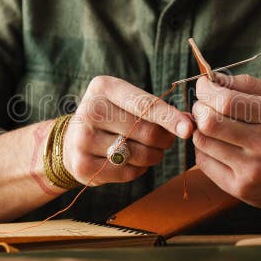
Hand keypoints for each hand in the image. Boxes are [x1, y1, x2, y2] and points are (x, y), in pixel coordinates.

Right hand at [62, 76, 194, 184]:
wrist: (71, 141)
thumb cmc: (111, 118)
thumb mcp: (127, 102)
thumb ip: (156, 109)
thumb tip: (189, 123)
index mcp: (103, 87)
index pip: (144, 105)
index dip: (170, 118)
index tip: (189, 129)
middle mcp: (89, 110)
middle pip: (146, 132)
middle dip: (164, 139)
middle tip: (166, 140)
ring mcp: (83, 140)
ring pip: (139, 155)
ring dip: (154, 156)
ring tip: (151, 150)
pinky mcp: (82, 166)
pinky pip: (127, 173)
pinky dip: (139, 169)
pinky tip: (132, 161)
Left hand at [192, 74, 260, 211]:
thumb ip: (248, 84)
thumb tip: (213, 78)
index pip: (226, 101)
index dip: (206, 90)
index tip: (203, 86)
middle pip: (210, 123)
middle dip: (198, 109)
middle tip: (202, 105)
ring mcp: (252, 170)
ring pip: (203, 143)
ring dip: (198, 129)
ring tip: (207, 124)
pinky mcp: (242, 189)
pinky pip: (205, 164)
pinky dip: (203, 150)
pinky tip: (214, 144)